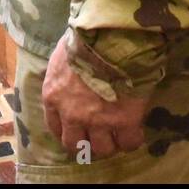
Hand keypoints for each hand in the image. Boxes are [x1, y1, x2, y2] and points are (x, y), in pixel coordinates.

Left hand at [41, 37, 148, 160]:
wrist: (110, 39)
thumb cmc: (83, 39)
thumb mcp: (63, 56)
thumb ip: (64, 75)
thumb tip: (73, 77)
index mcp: (53, 96)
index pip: (55, 127)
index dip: (68, 131)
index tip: (78, 129)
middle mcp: (72, 114)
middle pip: (76, 145)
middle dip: (87, 142)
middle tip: (99, 135)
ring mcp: (98, 121)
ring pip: (103, 149)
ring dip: (110, 142)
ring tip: (118, 132)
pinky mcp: (124, 121)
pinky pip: (130, 142)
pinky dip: (133, 138)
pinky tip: (135, 128)